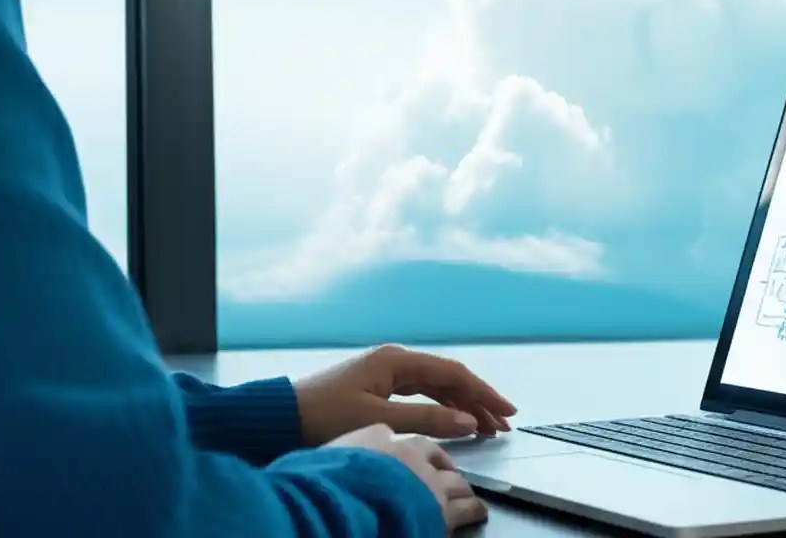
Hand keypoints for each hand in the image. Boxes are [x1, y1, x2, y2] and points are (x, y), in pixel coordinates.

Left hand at [295, 344, 516, 444]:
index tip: (506, 410)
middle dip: (478, 400)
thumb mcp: (378, 419)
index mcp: (396, 360)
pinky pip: (421, 395)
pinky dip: (441, 408)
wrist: (279, 417)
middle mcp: (394, 361)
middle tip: (504, 422)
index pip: (452, 373)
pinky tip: (453, 421)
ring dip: (462, 405)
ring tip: (486, 425)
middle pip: (448, 378)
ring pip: (436, 387)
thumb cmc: (321, 415)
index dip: (483, 392)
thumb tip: (468, 421)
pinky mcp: (377, 387)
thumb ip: (426, 420)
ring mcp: (386, 373)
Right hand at [329, 424, 487, 530]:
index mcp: (377, 437)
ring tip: (464, 493)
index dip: (405, 450)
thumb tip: (330, 463)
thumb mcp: (327, 458)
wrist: (342, 502)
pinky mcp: (444, 509)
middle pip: (433, 455)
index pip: (394, 437)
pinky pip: (468, 507)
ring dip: (459, 486)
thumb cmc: (327, 480)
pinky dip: (472, 508)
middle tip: (443, 473)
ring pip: (455, 480)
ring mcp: (429, 481)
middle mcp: (408, 454)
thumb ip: (341, 456)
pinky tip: (475, 511)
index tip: (406, 458)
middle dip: (439, 464)